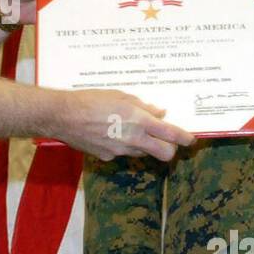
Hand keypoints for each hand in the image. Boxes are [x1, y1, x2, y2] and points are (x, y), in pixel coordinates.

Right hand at [55, 89, 193, 161]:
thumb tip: (158, 112)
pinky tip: (108, 133)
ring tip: (129, 129)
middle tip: (166, 140)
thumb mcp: (119, 96)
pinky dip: (122, 145)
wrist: (63, 115)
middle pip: (164, 153)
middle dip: (170, 149)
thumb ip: (141, 106)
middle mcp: (133, 139)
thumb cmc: (90, 100)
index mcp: (138, 120)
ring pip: (143, 153)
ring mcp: (120, 151)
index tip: (190, 139)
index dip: (184, 138)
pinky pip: (122, 152)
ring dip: (144, 144)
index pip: (170, 134)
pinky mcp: (107, 156)